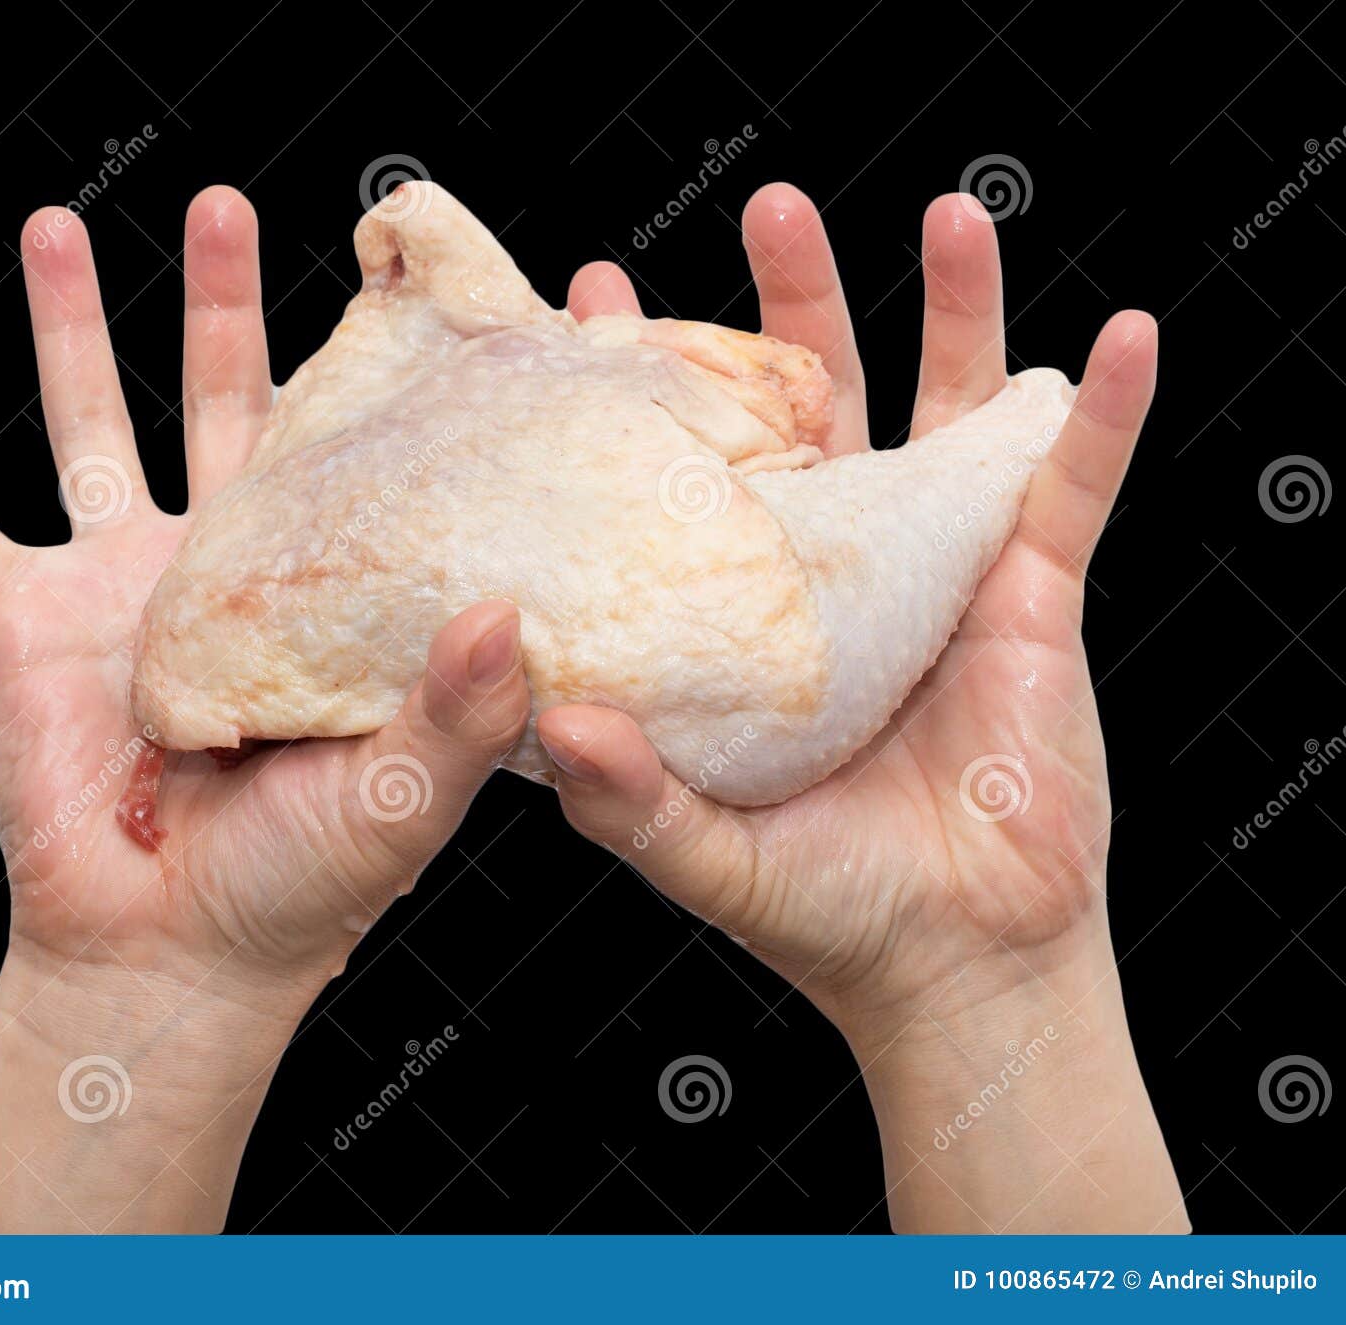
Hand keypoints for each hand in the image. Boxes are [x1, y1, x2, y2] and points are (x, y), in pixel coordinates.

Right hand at [0, 188, 528, 1230]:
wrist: (179, 952)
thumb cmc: (308, 882)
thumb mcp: (404, 791)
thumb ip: (461, 705)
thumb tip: (512, 612)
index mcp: (318, 587)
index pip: (351, 454)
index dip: (370, 376)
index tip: (399, 285)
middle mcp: (220, 566)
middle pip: (218, 402)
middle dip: (215, 305)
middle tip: (224, 207)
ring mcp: (119, 587)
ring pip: (87, 428)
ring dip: (68, 330)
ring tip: (55, 225)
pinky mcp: (24, 628)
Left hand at [547, 186, 1186, 1231]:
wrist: (952, 966)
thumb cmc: (824, 911)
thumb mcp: (702, 854)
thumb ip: (631, 796)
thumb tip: (559, 720)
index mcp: (755, 611)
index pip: (698, 467)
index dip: (658, 385)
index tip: (601, 299)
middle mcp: (842, 575)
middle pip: (825, 408)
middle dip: (802, 308)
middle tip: (772, 208)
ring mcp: (941, 577)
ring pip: (952, 414)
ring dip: (959, 311)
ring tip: (950, 211)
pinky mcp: (1033, 603)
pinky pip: (1076, 490)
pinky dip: (1104, 414)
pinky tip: (1122, 339)